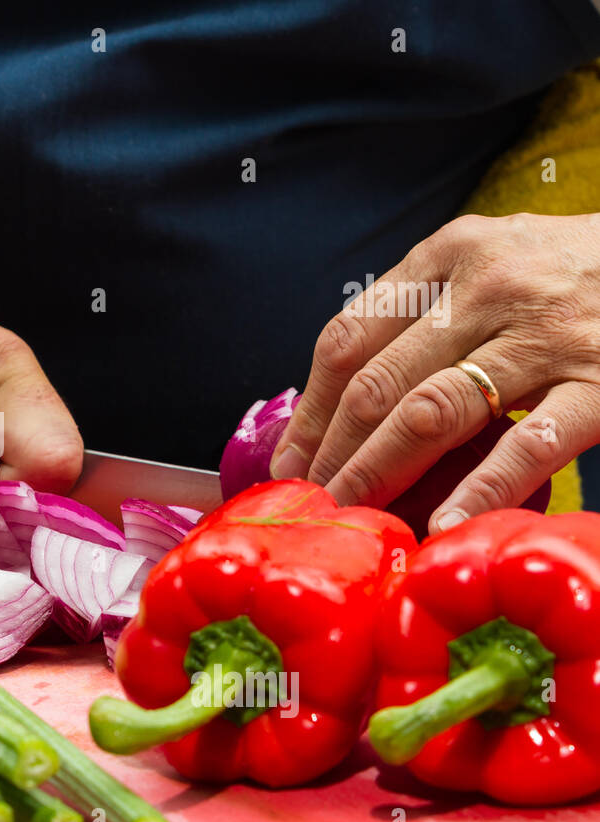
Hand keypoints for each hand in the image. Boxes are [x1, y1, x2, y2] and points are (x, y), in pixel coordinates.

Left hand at [270, 213, 599, 534]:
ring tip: (355, 514)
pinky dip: (482, 489)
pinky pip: (528, 444)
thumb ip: (424, 313)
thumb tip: (341, 404)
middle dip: (334, 452)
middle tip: (314, 500)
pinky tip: (447, 524)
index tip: (292, 457)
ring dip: (380, 472)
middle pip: (377, 383)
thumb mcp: (492, 264)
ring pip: (432, 413)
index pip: (349, 337)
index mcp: (450, 254)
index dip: (311, 407)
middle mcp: (489, 287)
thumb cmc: (572, 275)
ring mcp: (547, 336)